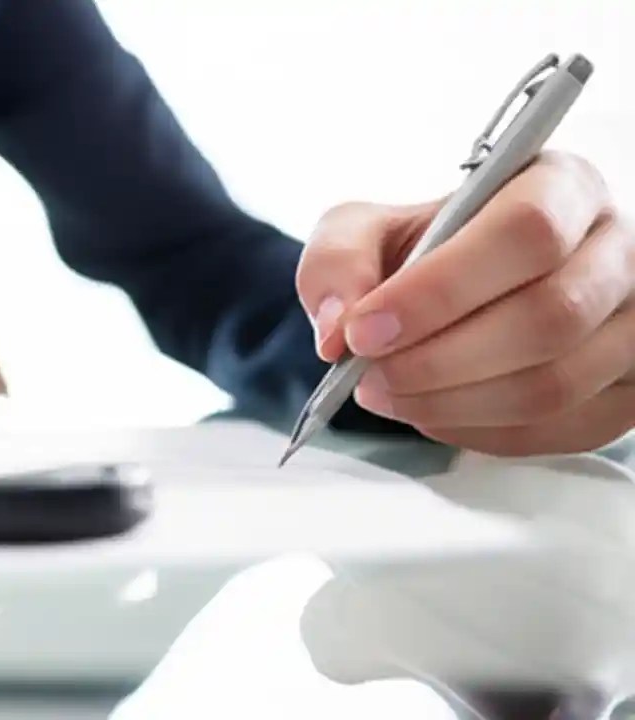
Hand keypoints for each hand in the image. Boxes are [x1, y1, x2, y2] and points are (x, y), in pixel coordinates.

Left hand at [296, 152, 634, 454]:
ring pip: (558, 382)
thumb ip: (338, 261)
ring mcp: (633, 322)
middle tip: (369, 375)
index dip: (441, 290)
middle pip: (550, 315)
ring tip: (389, 395)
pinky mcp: (629, 387)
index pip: (526, 231)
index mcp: (559, 186)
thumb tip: (338, 326)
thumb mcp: (366, 229)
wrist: (456, 288)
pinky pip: (564, 427)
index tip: (366, 329)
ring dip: (455, 404)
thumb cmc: (427, 249)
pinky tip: (431, 413)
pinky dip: (482, 432)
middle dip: (440, 360)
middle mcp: (614, 248)